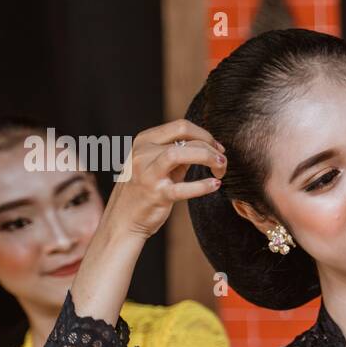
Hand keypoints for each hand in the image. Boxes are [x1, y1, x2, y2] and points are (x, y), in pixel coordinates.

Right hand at [109, 119, 225, 238]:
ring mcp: (147, 174)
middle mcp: (143, 153)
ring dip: (207, 157)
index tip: (217, 148)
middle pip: (185, 137)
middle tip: (222, 161)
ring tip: (221, 168)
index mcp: (144, 141)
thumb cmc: (144, 190)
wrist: (123, 220)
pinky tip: (215, 185)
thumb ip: (179, 152)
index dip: (205, 134)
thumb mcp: (158, 164)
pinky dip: (203, 185)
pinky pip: (183, 187)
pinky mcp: (156, 195)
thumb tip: (207, 145)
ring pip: (180, 153)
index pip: (180, 126)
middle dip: (210, 146)